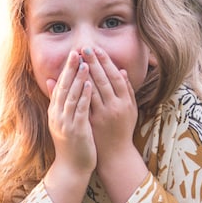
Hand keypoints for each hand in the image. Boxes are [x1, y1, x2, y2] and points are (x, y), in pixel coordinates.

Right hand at [41, 49, 94, 202]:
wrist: (71, 169)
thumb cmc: (72, 145)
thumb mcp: (64, 122)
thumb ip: (61, 103)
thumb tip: (53, 84)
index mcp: (55, 113)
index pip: (60, 86)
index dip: (66, 70)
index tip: (74, 54)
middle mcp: (57, 116)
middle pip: (63, 87)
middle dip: (71, 69)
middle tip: (78, 51)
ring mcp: (65, 123)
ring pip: (71, 96)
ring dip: (78, 79)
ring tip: (85, 63)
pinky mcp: (75, 130)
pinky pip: (80, 110)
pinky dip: (84, 96)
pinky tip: (90, 85)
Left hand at [83, 46, 137, 166]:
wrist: (115, 154)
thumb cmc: (123, 130)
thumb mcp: (130, 110)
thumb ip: (128, 90)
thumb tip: (121, 71)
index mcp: (125, 102)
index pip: (115, 77)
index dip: (106, 62)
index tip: (98, 49)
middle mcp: (115, 107)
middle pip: (103, 80)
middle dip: (93, 63)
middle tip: (84, 48)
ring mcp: (103, 115)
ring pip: (92, 90)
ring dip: (84, 73)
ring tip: (77, 59)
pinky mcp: (92, 122)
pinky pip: (83, 103)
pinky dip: (77, 91)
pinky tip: (71, 80)